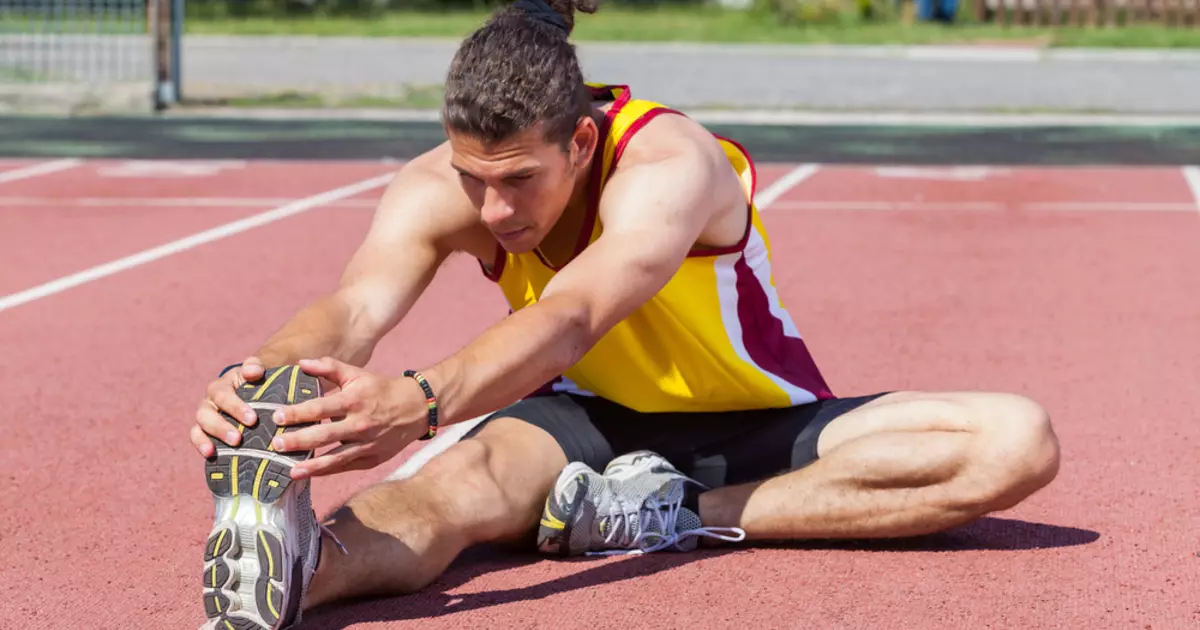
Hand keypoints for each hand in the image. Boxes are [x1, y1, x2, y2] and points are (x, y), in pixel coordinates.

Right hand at [190, 357, 266, 457]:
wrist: (254, 388)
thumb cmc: (257, 381)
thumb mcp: (258, 370)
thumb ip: (255, 366)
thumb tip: (252, 371)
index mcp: (222, 385)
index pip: (224, 395)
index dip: (236, 407)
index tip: (252, 420)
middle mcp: (210, 400)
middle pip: (207, 413)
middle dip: (221, 427)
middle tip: (238, 439)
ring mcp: (206, 415)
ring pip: (200, 426)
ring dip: (209, 438)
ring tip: (219, 449)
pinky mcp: (204, 429)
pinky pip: (196, 436)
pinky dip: (201, 445)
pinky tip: (210, 455)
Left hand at [271, 357, 429, 479]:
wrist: (416, 408)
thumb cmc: (380, 389)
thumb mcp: (357, 373)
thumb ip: (328, 367)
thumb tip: (301, 363)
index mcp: (354, 401)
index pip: (320, 408)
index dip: (297, 413)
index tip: (277, 417)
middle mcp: (360, 424)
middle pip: (324, 435)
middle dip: (298, 441)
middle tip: (275, 444)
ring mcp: (367, 444)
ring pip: (335, 458)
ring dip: (311, 464)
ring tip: (289, 470)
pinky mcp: (371, 459)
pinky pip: (345, 467)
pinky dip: (326, 471)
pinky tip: (308, 473)